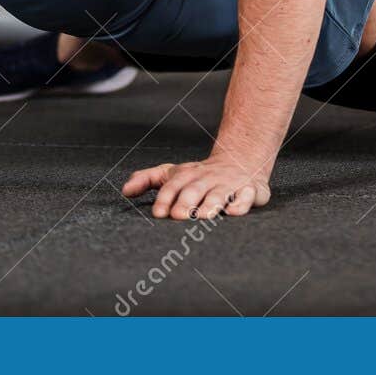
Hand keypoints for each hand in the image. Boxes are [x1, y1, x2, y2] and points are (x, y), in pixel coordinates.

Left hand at [122, 157, 271, 218]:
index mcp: (187, 175)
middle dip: (187, 201)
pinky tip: (234, 211)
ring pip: (220, 193)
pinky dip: (241, 203)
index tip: (158, 213)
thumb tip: (125, 190)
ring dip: (212, 203)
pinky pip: (247, 196)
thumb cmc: (200, 174)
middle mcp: (207, 179)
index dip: (165, 198)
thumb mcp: (172, 172)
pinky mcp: (250, 190)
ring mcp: (230, 184)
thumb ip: (147, 179)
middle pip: (195, 189)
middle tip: (179, 216)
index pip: (173, 185)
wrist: (240, 158)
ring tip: (205, 215)